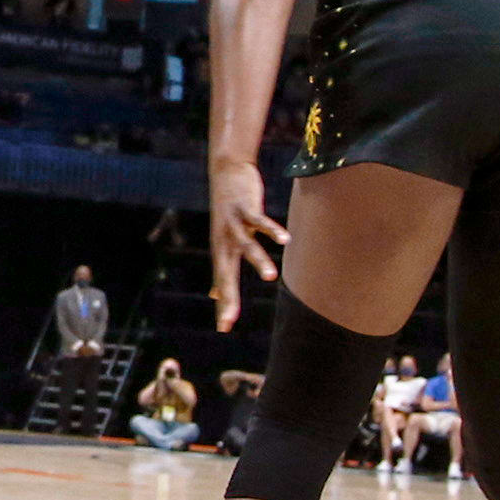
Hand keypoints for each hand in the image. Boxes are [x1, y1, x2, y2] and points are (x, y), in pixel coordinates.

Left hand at [207, 159, 280, 328]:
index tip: (224, 328)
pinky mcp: (244, 208)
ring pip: (246, 245)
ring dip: (259, 260)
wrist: (225, 172)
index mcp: (221, 252)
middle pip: (225, 272)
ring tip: (272, 278)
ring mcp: (233, 224)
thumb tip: (213, 295)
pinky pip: (260, 221)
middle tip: (229, 319)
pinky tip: (286, 240)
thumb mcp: (223, 242)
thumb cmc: (227, 212)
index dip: (223, 305)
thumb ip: (221, 270)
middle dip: (228, 296)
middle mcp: (224, 241)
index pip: (222, 284)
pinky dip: (272, 230)